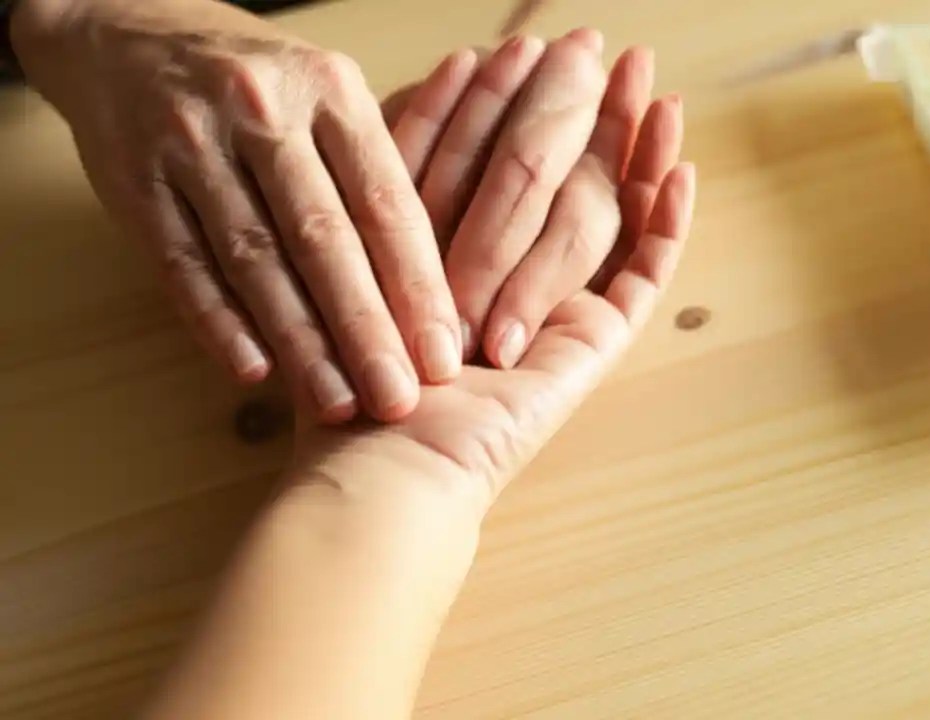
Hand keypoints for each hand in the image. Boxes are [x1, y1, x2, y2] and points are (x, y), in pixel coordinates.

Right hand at [11, 0, 460, 422]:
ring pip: (255, 260)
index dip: (418, 286)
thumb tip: (446, 283)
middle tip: (398, 399)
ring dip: (300, 342)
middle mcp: (264, 112)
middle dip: (366, 328)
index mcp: (332, 92)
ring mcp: (192, 144)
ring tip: (337, 403)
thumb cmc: (263, 86)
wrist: (131, 32)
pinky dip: (219, 322)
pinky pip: (183, 264)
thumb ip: (380, 175)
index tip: (445, 357)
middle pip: (324, 238)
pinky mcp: (133, 181)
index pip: (386, 203)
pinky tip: (255, 372)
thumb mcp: (331, 97)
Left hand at [302, 49, 693, 502]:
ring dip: (634, 149)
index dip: (512, 102)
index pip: (491, 159)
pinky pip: (642, 274)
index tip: (521, 45)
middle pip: (562, 176)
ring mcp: (559, 305)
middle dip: (584, 110)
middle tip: (606, 48)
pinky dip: (666, 222)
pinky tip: (678, 165)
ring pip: (610, 213)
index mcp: (454, 251)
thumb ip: (403, 176)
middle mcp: (512, 271)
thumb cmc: (359, 359)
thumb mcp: (369, 243)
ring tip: (652, 83)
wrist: (386, 451)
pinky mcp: (597, 341)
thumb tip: (429, 85)